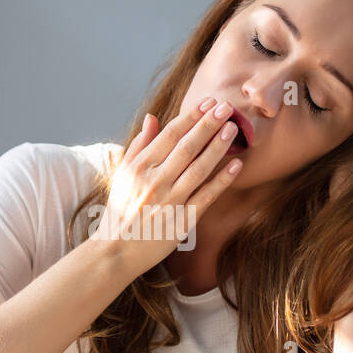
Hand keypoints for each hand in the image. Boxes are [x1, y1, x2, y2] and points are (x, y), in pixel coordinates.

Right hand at [90, 96, 242, 276]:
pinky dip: (221, 181)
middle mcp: (154, 182)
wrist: (117, 250)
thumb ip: (139, 145)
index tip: (209, 102)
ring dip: (217, 148)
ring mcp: (170, 202)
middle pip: (187, 147)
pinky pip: (206, 197)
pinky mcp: (182, 221)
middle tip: (228, 107)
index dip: (191, 116)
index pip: (169, 134)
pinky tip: (236, 165)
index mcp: (139, 167)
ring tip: (234, 129)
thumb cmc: (120, 210)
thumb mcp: (123, 174)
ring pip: (198, 169)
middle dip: (208, 125)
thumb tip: (152, 118)